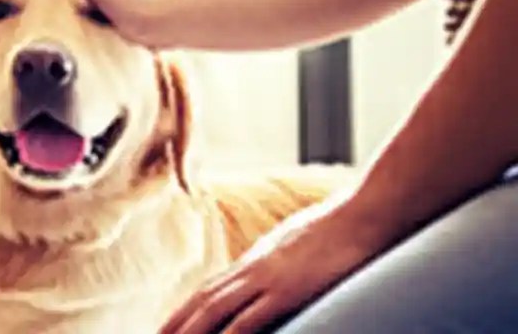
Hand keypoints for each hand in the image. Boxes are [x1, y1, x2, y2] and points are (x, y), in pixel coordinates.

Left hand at [159, 196, 391, 333]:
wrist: (367, 212)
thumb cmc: (344, 228)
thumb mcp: (300, 247)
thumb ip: (281, 264)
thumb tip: (277, 279)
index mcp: (256, 261)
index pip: (210, 290)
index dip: (185, 311)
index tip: (166, 328)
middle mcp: (254, 268)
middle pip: (204, 301)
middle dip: (177, 325)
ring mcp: (269, 278)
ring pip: (217, 309)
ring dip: (191, 332)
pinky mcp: (289, 289)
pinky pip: (251, 318)